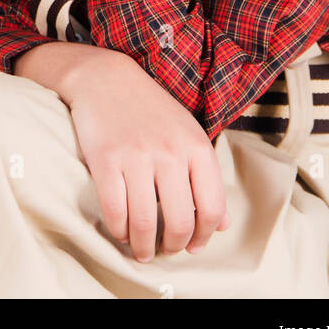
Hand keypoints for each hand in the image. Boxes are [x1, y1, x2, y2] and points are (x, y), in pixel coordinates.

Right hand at [63, 51, 230, 262]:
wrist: (106, 78)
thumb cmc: (150, 110)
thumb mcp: (187, 135)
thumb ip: (206, 178)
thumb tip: (223, 225)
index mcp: (196, 146)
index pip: (212, 208)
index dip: (205, 236)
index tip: (194, 246)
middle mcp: (170, 152)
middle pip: (180, 221)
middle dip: (173, 246)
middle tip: (166, 250)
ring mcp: (137, 155)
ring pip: (145, 221)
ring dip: (143, 246)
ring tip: (142, 250)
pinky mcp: (106, 159)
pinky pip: (115, 210)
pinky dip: (119, 230)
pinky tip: (121, 231)